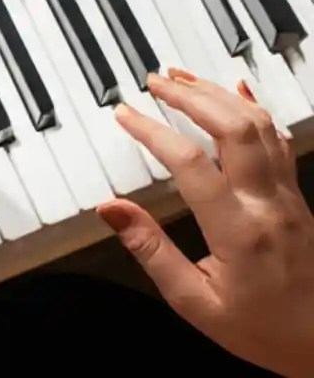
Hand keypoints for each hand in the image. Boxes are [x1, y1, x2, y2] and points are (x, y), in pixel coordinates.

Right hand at [105, 69, 313, 376]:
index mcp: (239, 232)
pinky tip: (238, 93)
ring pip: (261, 127)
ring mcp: (288, 197)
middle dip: (190, 97)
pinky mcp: (297, 198)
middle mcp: (268, 205)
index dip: (153, 132)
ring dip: (219, 95)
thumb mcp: (195, 302)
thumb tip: (112, 210)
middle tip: (155, 82)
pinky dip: (254, 110)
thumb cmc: (266, 330)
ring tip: (184, 79)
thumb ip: (152, 251)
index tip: (125, 115)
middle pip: (234, 129)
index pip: (192, 164)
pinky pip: (279, 141)